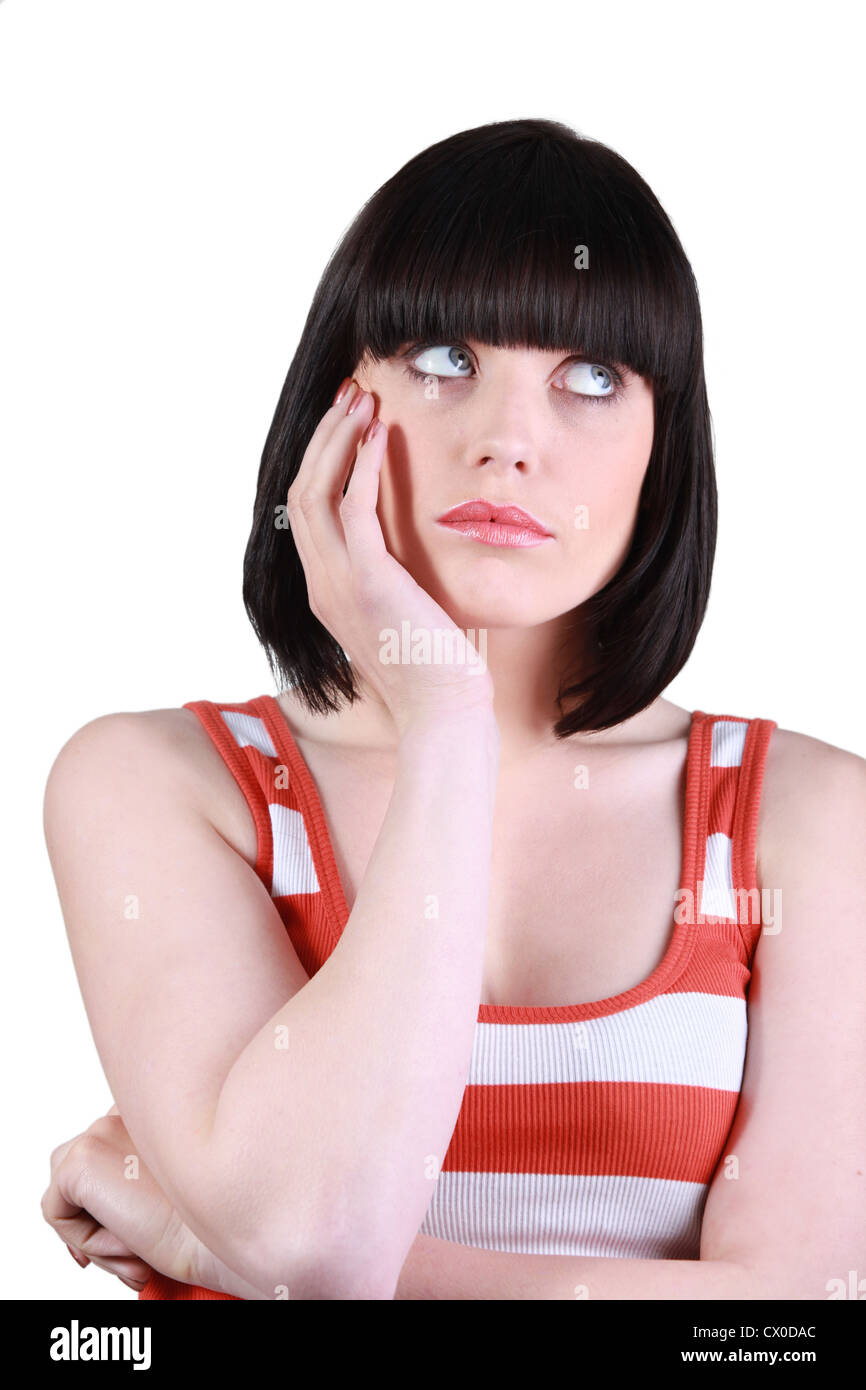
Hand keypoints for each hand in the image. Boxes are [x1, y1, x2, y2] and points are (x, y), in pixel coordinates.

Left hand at [41, 1104, 245, 1295]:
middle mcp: (123, 1111)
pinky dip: (84, 1240)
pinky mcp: (79, 1159)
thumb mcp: (178, 1187)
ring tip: (134, 1247)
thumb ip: (145, 1176)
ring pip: (65, 1194)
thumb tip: (109, 1205)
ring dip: (92, 1231)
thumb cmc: (213, 1215)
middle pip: (80, 1172)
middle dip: (95, 1220)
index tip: (127, 1235)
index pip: (106, 1148)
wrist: (225, 1225)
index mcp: (151, 1110)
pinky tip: (127, 1240)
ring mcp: (99, 1130)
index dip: (105, 1199)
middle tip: (133, 1252)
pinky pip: (56, 1213)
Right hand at [287, 379, 494, 733]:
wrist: (444, 712)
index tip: (348, 421)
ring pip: (314, 493)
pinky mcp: (367, 583)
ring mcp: (337, 584)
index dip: (322, 460)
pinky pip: (352, 510)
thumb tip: (415, 553)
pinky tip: (381, 436)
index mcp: (326, 591)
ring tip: (363, 400)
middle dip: (324, 436)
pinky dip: (361, 467)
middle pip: (301, 492)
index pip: (307, 511)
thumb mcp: (407, 614)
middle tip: (350, 394)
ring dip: (337, 440)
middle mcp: (321, 584)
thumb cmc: (437, 670)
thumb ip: (396, 579)